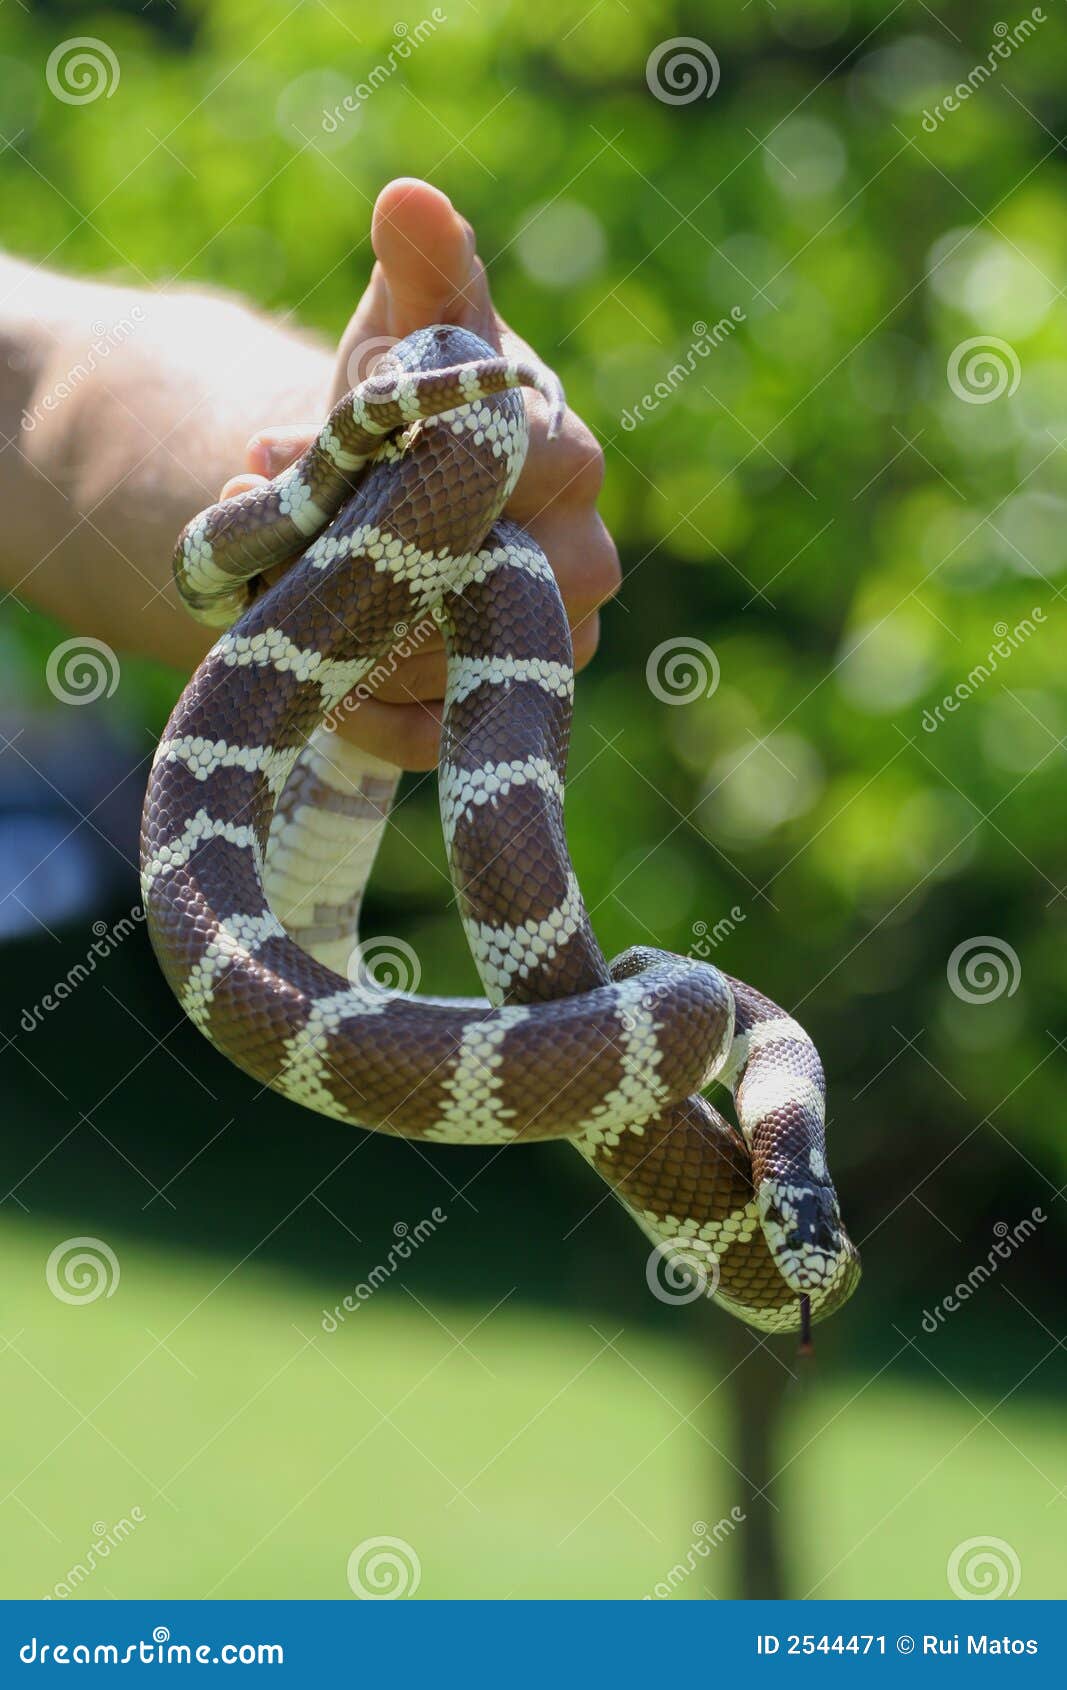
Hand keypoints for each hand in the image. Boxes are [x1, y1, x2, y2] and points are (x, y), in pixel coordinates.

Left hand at [218, 177, 618, 768]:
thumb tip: (409, 197)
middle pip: (510, 586)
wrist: (384, 502)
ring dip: (360, 633)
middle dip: (379, 559)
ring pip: (467, 667)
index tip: (297, 443)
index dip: (411, 461)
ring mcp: (546, 644)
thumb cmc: (406, 404)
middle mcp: (582, 560)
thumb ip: (422, 277)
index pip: (538, 471)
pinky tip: (314, 667)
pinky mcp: (493, 707)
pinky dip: (368, 712)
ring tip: (272, 585)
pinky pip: (440, 734)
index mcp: (569, 460)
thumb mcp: (404, 334)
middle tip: (275, 523)